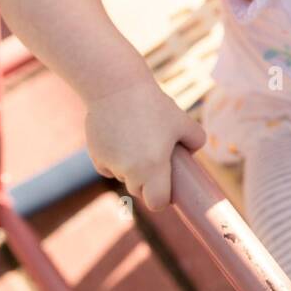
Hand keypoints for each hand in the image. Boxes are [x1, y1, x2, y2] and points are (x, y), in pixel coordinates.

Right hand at [83, 79, 206, 211]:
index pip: (157, 202)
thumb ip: (196, 139)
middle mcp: (128, 171)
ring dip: (131, 170)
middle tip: (158, 162)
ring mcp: (110, 164)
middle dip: (149, 182)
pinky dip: (115, 160)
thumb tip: (193, 151)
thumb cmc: (153, 105)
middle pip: (139, 191)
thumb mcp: (183, 121)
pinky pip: (108, 167)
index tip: (168, 188)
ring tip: (140, 144)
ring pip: (123, 177)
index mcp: (152, 168)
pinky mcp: (95, 155)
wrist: (116, 87)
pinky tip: (122, 141)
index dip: (164, 198)